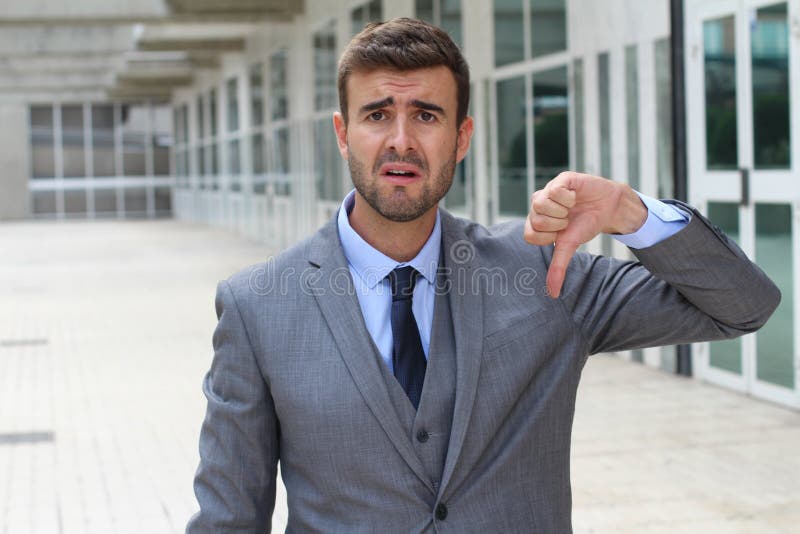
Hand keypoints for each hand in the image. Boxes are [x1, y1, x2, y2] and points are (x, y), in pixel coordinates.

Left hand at [523, 172, 646, 297]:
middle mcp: (538, 206)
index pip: (529, 235)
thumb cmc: (585, 225)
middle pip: (535, 220)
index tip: (562, 233)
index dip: (548, 236)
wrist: (609, 208)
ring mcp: (547, 191)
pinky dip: (569, 197)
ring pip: (540, 203)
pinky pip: (555, 190)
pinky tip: (575, 196)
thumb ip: (558, 267)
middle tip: (568, 219)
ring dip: (562, 210)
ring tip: (571, 207)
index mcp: (537, 222)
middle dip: (558, 223)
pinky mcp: (560, 179)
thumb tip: (552, 294)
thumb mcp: (570, 246)